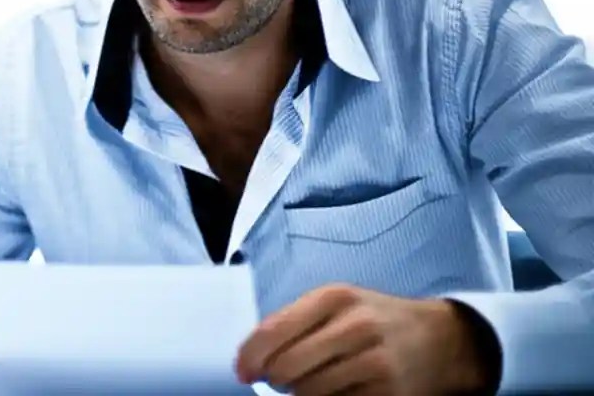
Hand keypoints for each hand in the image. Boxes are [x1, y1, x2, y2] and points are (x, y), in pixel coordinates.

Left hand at [234, 284, 495, 394]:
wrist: (440, 338)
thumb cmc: (374, 318)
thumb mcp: (337, 303)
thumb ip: (294, 321)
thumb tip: (252, 356)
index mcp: (334, 297)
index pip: (274, 330)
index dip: (250, 356)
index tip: (242, 371)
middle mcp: (355, 326)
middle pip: (287, 366)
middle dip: (273, 378)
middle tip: (275, 379)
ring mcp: (374, 361)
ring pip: (309, 391)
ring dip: (298, 392)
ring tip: (308, 381)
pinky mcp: (388, 392)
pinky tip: (333, 389)